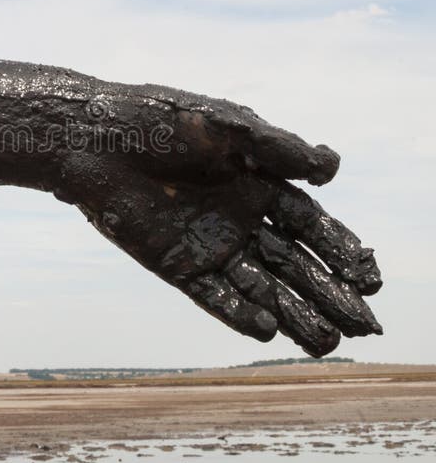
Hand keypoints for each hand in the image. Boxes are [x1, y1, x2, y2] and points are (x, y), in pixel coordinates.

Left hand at [53, 94, 381, 356]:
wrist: (91, 138)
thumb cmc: (157, 119)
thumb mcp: (224, 127)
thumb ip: (277, 149)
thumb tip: (334, 168)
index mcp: (255, 182)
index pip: (309, 225)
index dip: (342, 251)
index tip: (371, 280)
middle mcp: (237, 217)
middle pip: (293, 263)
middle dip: (330, 293)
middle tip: (364, 326)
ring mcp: (206, 243)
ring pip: (260, 286)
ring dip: (294, 314)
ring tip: (328, 343)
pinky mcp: (174, 263)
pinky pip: (213, 296)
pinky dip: (239, 313)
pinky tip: (269, 330)